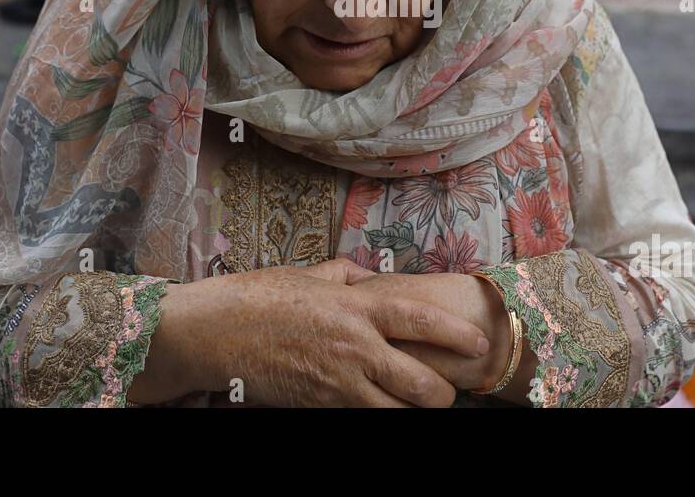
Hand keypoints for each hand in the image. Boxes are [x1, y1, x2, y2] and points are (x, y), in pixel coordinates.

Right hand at [133, 258, 491, 406]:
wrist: (215, 333)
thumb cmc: (258, 297)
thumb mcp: (308, 275)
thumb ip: (346, 276)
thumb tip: (369, 275)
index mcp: (356, 308)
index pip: (421, 321)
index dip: (457, 334)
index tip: (479, 343)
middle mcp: (354, 348)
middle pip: (421, 385)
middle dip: (443, 394)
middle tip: (447, 390)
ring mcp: (338, 383)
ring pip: (397, 414)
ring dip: (412, 412)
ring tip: (415, 404)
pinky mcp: (320, 406)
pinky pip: (362, 419)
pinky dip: (377, 415)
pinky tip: (379, 408)